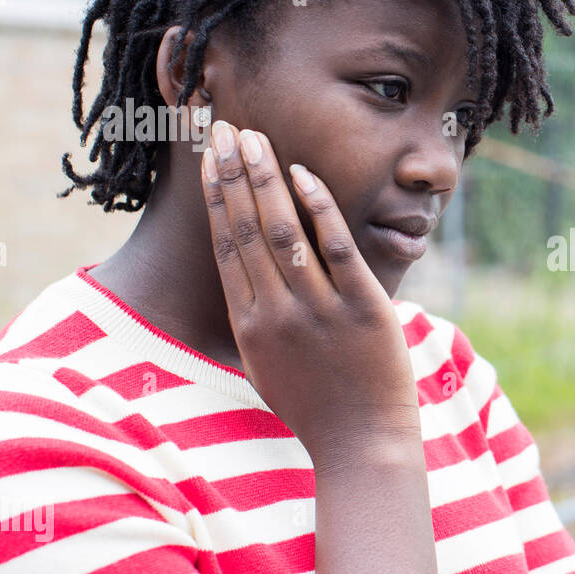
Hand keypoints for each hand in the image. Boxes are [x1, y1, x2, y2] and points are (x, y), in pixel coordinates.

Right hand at [200, 120, 420, 465]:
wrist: (362, 444)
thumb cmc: (315, 406)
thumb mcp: (266, 365)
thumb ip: (255, 319)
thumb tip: (246, 275)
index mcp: (250, 325)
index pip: (226, 246)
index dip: (218, 197)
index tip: (212, 159)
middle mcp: (276, 313)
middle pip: (247, 230)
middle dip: (235, 175)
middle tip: (227, 130)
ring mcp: (319, 310)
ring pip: (284, 232)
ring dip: (267, 181)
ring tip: (256, 139)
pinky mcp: (362, 308)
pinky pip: (336, 249)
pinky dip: (318, 208)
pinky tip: (305, 174)